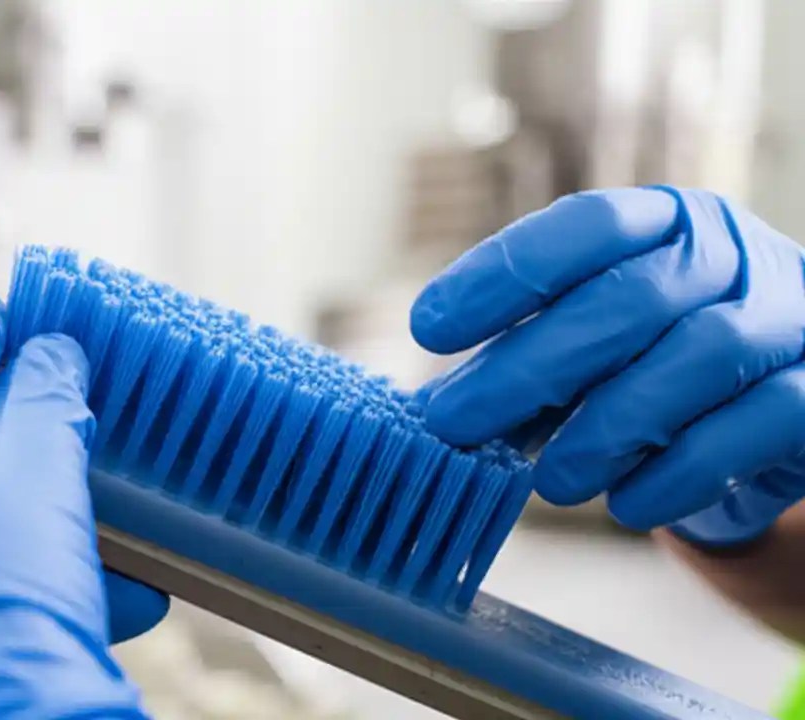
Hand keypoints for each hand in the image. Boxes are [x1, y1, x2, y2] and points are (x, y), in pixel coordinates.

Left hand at [410, 187, 804, 545]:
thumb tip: (436, 410)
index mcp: (663, 222)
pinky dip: (679, 472)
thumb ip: (526, 361)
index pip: (586, 227)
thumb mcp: (589, 349)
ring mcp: (786, 316)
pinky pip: (754, 425)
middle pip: (630, 298)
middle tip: (455, 422)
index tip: (427, 329)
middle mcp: (730, 254)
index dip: (504, 273)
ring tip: (551, 481)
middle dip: (529, 366)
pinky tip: (627, 503)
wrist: (772, 409)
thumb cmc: (655, 366)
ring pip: (700, 358)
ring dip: (608, 428)